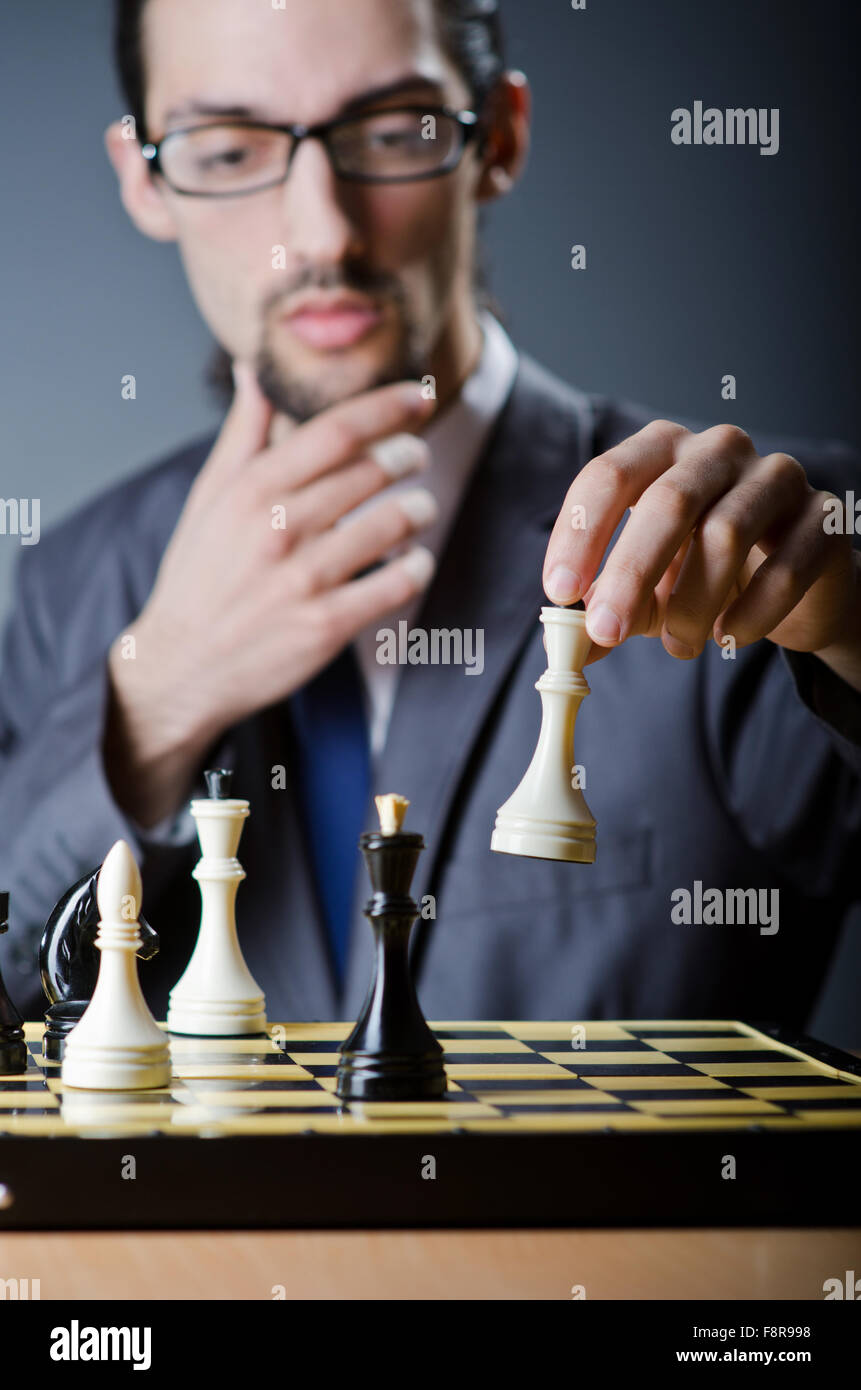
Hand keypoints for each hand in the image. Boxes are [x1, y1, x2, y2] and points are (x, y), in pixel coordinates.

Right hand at [106, 367, 436, 823]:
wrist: (182, 667)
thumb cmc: (199, 578)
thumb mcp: (209, 498)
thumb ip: (242, 434)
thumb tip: (252, 372)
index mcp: (252, 490)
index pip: (336, 431)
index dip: (386, 406)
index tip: (416, 394)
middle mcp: (279, 528)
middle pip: (372, 470)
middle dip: (408, 455)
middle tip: (415, 456)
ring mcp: (305, 578)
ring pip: (393, 523)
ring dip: (419, 509)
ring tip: (418, 509)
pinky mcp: (327, 625)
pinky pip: (397, 584)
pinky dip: (418, 567)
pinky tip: (415, 560)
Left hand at [543, 419, 859, 671]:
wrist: (795, 584)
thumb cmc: (703, 574)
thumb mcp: (645, 591)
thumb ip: (606, 610)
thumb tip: (573, 646)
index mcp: (662, 450)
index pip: (610, 475)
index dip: (580, 534)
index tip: (560, 593)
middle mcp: (718, 449)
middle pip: (667, 501)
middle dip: (629, 574)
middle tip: (606, 631)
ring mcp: (776, 476)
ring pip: (725, 535)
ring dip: (691, 604)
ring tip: (680, 644)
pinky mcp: (822, 517)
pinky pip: (783, 569)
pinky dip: (748, 614)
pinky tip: (730, 635)